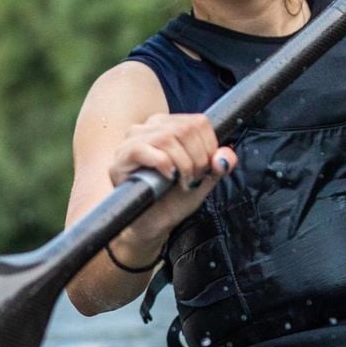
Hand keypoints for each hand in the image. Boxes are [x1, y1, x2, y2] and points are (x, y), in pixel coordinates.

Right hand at [107, 113, 237, 254]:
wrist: (153, 223)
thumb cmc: (175, 198)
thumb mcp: (204, 179)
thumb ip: (218, 165)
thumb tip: (224, 157)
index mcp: (170, 125)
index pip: (198, 122)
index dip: (209, 146)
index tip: (206, 168)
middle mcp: (149, 127)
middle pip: (185, 129)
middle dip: (197, 158)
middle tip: (194, 179)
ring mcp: (132, 140)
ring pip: (166, 137)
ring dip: (182, 163)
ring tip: (182, 181)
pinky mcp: (121, 158)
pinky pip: (143, 149)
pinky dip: (162, 164)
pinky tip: (167, 177)